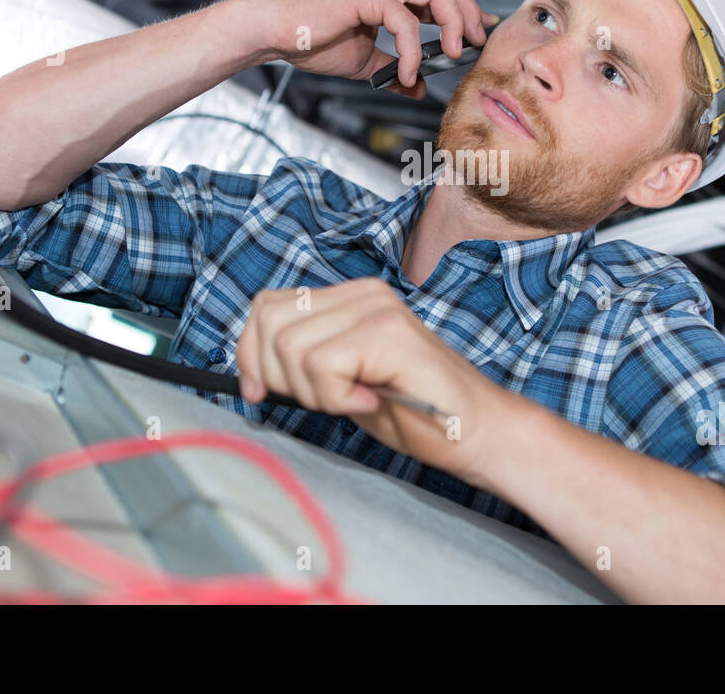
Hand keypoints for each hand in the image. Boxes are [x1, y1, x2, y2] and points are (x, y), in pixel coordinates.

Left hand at [235, 277, 505, 479]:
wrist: (477, 431)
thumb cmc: (415, 411)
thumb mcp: (343, 381)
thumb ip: (302, 362)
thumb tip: (248, 370)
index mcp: (348, 298)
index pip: (266, 307)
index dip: (250, 354)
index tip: (261, 392)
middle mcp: (363, 293)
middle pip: (270, 323)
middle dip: (278, 377)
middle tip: (324, 400)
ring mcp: (376, 308)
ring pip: (290, 346)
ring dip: (313, 391)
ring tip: (353, 399)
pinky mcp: (387, 332)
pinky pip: (322, 364)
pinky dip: (335, 397)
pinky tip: (368, 400)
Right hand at [254, 0, 498, 99]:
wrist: (273, 32)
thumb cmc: (310, 40)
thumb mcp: (363, 61)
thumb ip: (393, 69)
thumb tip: (418, 87)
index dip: (465, 8)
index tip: (481, 31)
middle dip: (467, 12)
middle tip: (473, 44)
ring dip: (452, 22)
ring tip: (453, 53)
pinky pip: (404, 20)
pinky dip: (412, 49)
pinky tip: (408, 72)